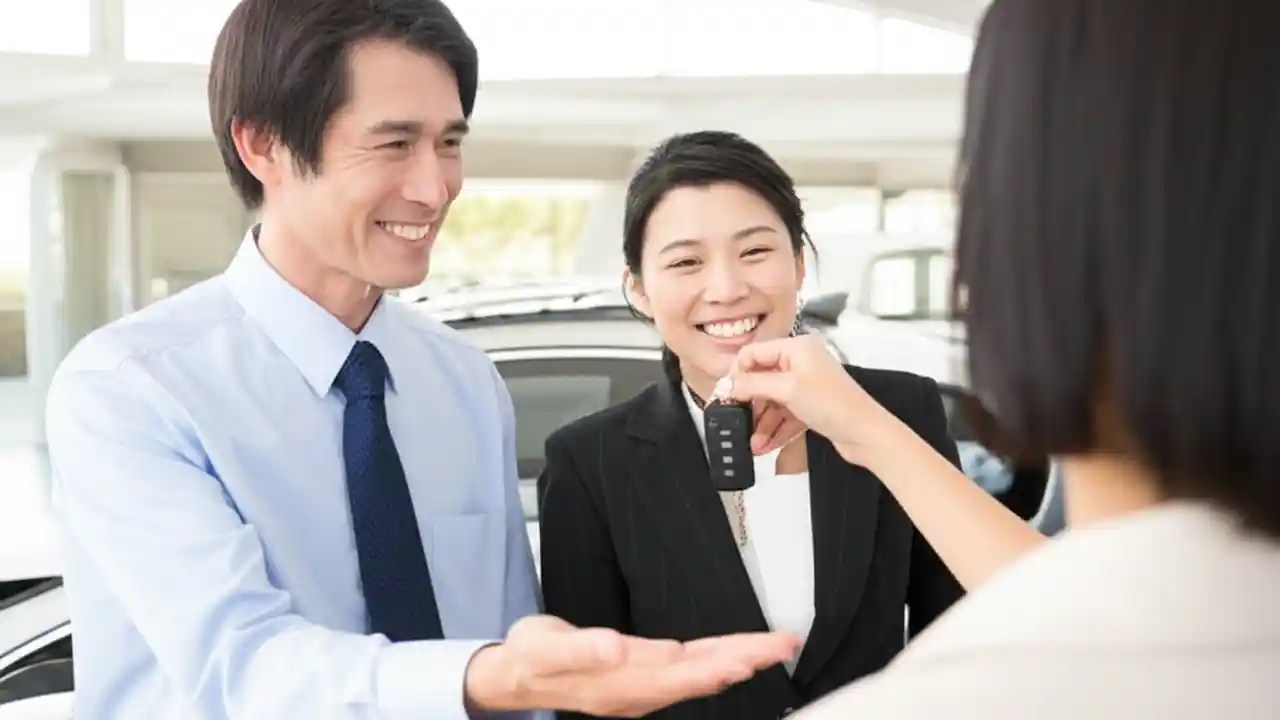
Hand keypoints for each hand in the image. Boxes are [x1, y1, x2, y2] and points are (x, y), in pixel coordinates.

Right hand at [465, 615, 799, 716]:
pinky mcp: (636, 679)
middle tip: (785, 644)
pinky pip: (684, 673)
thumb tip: (617, 648)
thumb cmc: (529, 658)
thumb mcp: (545, 648)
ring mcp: (638, 689)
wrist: (512, 676)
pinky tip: (728, 659)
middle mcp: (638, 690)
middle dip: (746, 659)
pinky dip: (712, 662)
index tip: (762, 650)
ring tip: (770, 650)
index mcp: (622, 682)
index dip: (728, 660)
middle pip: (703, 675)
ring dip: (735, 662)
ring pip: (697, 675)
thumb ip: (582, 648)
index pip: (688, 671)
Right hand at [726, 336, 900, 466]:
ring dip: (761, 423)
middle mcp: (801, 363)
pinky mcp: (811, 405)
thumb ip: (753, 385)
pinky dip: (774, 430)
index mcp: (796, 348)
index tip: (724, 395)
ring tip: (753, 444)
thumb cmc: (835, 404)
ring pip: (772, 402)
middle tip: (736, 421)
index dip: (737, 374)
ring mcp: (806, 385)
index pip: (754, 353)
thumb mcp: (787, 390)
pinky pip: (784, 415)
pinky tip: (764, 446)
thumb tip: (727, 384)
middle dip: (750, 405)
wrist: (866, 433)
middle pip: (761, 380)